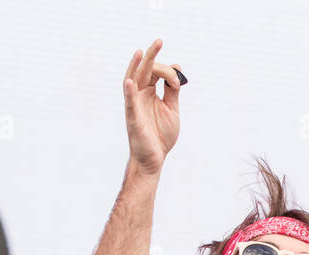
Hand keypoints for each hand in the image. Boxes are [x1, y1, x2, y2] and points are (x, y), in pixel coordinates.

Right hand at [123, 39, 181, 174]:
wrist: (155, 159)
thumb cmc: (160, 136)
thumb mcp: (172, 109)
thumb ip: (173, 90)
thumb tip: (176, 67)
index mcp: (150, 93)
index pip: (157, 72)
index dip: (169, 72)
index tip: (178, 82)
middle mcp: (140, 96)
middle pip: (144, 71)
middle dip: (151, 56)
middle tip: (159, 41)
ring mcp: (135, 106)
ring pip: (134, 81)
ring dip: (137, 66)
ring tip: (141, 52)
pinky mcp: (133, 118)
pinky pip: (129, 103)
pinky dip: (129, 92)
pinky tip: (130, 81)